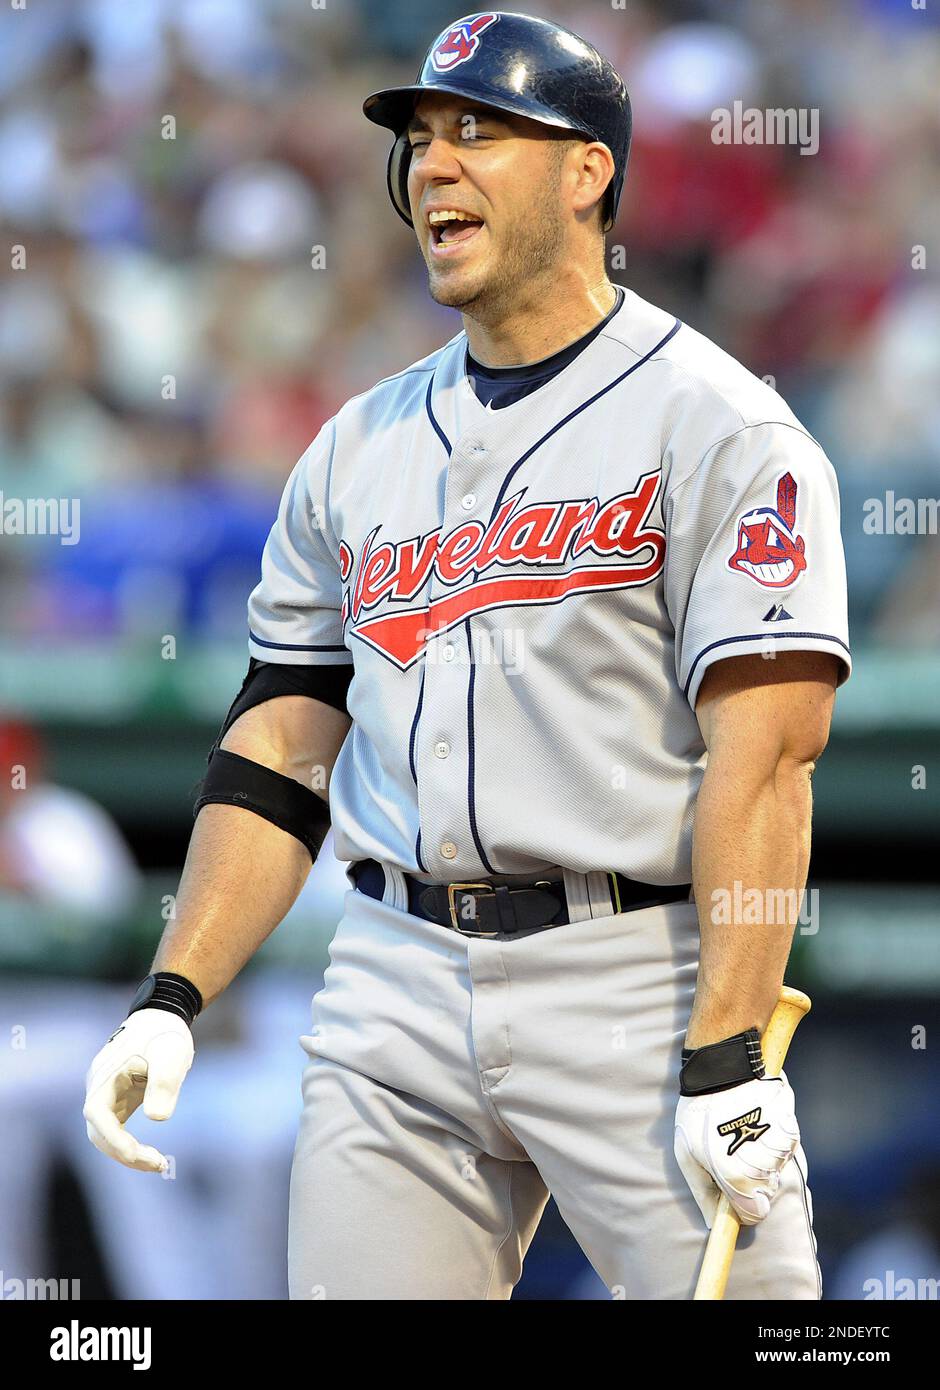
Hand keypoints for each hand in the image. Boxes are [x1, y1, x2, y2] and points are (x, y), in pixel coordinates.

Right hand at [83, 1008, 193, 1171]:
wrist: (163, 1017)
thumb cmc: (165, 1035)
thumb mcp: (171, 1055)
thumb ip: (164, 1083)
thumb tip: (158, 1118)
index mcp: (105, 1077)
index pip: (98, 1116)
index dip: (114, 1139)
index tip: (139, 1154)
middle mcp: (99, 1089)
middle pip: (99, 1133)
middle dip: (125, 1153)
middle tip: (160, 1164)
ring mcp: (106, 1096)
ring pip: (106, 1135)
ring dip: (127, 1153)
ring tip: (160, 1164)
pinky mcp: (117, 1101)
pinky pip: (116, 1130)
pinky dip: (130, 1145)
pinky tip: (153, 1155)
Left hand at [674, 1073, 798, 1227]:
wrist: (722, 1066)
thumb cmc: (699, 1110)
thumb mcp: (687, 1153)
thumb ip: (702, 1192)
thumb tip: (711, 1223)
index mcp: (736, 1176)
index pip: (754, 1215)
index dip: (741, 1207)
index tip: (730, 1192)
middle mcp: (763, 1166)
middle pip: (766, 1193)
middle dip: (749, 1181)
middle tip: (730, 1153)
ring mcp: (781, 1146)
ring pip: (776, 1169)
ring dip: (761, 1159)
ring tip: (741, 1132)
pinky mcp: (791, 1126)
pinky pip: (784, 1146)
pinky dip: (772, 1140)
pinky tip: (755, 1121)